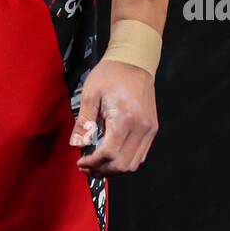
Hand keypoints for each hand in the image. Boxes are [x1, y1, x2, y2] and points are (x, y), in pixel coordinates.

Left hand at [70, 59, 157, 176]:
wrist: (134, 60)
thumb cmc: (111, 73)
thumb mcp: (91, 93)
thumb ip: (84, 121)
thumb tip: (77, 144)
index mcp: (125, 118)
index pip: (108, 153)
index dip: (93, 162)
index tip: (81, 162)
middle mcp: (141, 127)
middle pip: (122, 163)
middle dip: (102, 170)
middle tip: (86, 167)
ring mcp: (149, 129)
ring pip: (133, 163)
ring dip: (114, 169)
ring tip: (97, 166)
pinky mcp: (152, 128)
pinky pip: (140, 154)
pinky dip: (126, 161)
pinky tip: (112, 158)